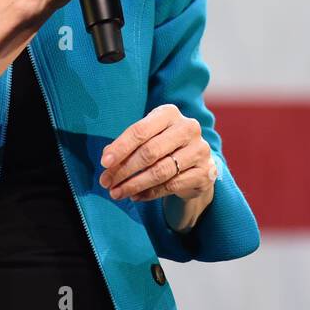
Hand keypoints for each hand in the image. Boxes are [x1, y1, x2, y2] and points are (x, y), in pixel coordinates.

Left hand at [99, 104, 219, 204]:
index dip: (120, 147)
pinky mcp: (205, 172)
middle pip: (150, 152)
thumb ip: (127, 145)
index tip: (104, 163)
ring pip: (161, 171)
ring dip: (134, 184)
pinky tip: (135, 196)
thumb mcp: (147, 137)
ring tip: (117, 192)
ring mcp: (199, 150)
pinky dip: (150, 193)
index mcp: (169, 113)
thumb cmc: (164, 145)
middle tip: (106, 182)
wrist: (196, 162)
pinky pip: (171, 185)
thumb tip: (108, 158)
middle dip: (124, 169)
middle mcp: (188, 128)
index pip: (140, 130)